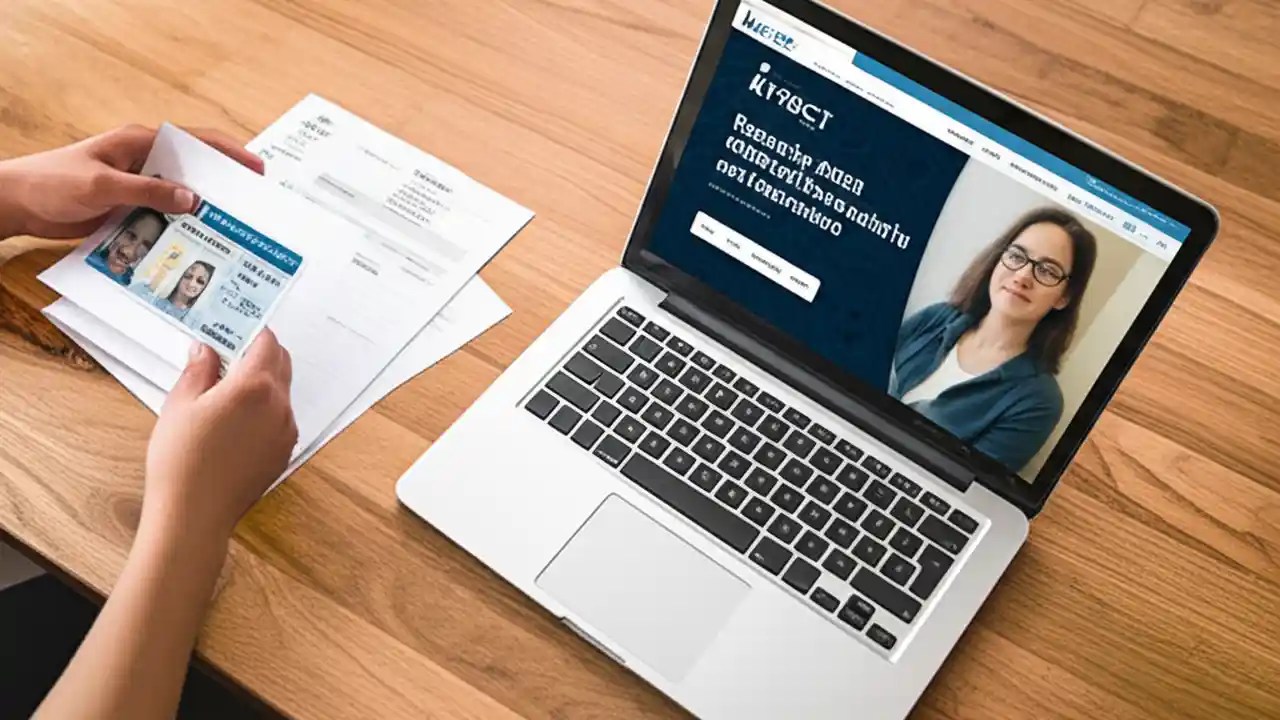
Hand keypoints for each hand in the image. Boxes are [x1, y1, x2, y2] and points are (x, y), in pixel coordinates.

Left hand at [0, 124, 263, 239]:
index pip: (195, 141)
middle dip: (223, 185)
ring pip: (181, 196)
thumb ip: (146, 191)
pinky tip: (196, 244)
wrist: (16, 203)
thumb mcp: (101, 185)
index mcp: (140, 143)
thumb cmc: (51, 183)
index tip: (257, 170)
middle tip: (253, 205)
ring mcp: (138, 186)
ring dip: (202, 211)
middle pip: (194, 170)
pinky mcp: (130, 208)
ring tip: (233, 229)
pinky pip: (163, 216)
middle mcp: (144, 162)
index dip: (230, 153)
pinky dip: (180, 227)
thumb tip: (192, 199)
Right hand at [144, 329, 296, 541]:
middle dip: (260, 354)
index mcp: (254, 386)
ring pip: (282, 392)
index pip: (267, 343)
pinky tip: (235, 421)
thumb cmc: (181, 460)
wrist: (195, 514)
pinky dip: (265, 409)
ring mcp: (286, 430)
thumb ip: (199, 370)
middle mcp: (279, 406)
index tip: (235, 330)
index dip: (252, 332)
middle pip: (281, 364)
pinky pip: (281, 418)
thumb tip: (205, 349)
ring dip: (263, 383)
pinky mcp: (284, 452)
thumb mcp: (180, 405)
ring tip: (226, 391)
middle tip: (230, 355)